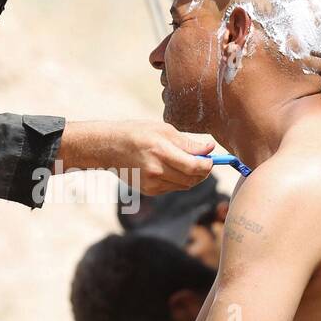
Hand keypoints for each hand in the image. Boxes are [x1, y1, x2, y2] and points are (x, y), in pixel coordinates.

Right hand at [57, 119, 213, 195]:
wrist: (109, 147)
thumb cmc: (137, 133)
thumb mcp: (163, 130)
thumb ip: (188, 143)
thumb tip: (210, 149)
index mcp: (161, 151)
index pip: (194, 166)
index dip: (208, 165)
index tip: (211, 159)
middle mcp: (156, 170)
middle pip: (192, 179)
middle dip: (203, 172)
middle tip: (205, 162)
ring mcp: (152, 183)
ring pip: (184, 185)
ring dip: (192, 177)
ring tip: (188, 163)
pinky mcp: (149, 190)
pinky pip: (173, 188)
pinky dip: (178, 180)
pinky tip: (171, 169)